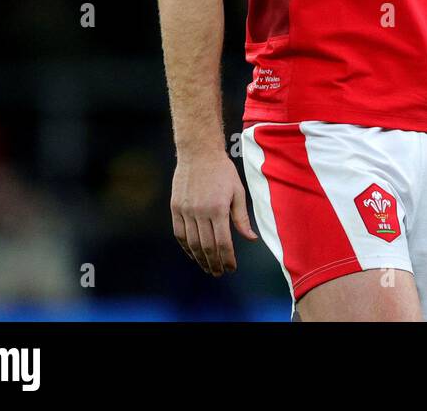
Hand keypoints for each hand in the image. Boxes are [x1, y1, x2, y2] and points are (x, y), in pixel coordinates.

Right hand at [171, 150, 257, 274]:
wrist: (199, 153)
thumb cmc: (223, 172)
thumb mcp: (238, 192)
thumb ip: (242, 217)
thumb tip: (251, 238)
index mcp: (218, 208)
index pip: (223, 242)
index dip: (227, 258)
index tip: (231, 267)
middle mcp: (200, 212)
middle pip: (207, 246)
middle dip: (214, 263)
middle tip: (220, 272)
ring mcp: (186, 210)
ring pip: (192, 243)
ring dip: (200, 259)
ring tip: (208, 267)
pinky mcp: (175, 208)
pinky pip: (179, 234)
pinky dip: (186, 247)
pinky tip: (193, 254)